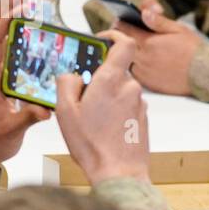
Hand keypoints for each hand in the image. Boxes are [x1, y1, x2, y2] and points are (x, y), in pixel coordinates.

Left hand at [0, 0, 49, 168]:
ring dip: (9, 15)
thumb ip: (28, 118)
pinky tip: (27, 27)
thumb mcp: (11, 131)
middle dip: (6, 5)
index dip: (6, 19)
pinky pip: (7, 50)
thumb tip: (47, 108)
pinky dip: (15, 33)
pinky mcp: (2, 81)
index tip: (21, 2)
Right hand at [54, 30, 150, 183]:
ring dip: (107, 96)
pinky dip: (115, 110)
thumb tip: (70, 75)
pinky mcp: (143, 118)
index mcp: (112, 80)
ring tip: (91, 118)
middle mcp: (131, 88)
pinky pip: (127, 105)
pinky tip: (103, 128)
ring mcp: (140, 104)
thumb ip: (66, 83)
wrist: (119, 173)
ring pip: (121, 89)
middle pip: (116, 70)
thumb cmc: (92, 144)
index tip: (101, 40)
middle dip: (99, 78)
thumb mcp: (65, 111)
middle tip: (82, 96)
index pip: (125, 44)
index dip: (114, 36)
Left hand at [111, 0, 205, 95]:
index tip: (118, 23)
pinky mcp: (150, 84)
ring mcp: (145, 73)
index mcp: (148, 42)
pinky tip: (148, 64)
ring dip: (130, 55)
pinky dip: (139, 68)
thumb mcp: (178, 29)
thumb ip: (157, 21)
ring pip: (128, 62)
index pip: (123, 30)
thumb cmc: (194, 50)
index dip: (119, 25)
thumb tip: (144, 12)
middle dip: (121, 40)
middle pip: (122, 47)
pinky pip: (137, 75)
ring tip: (138, 51)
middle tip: (121, 36)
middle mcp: (143, 59)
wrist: (206, 74)